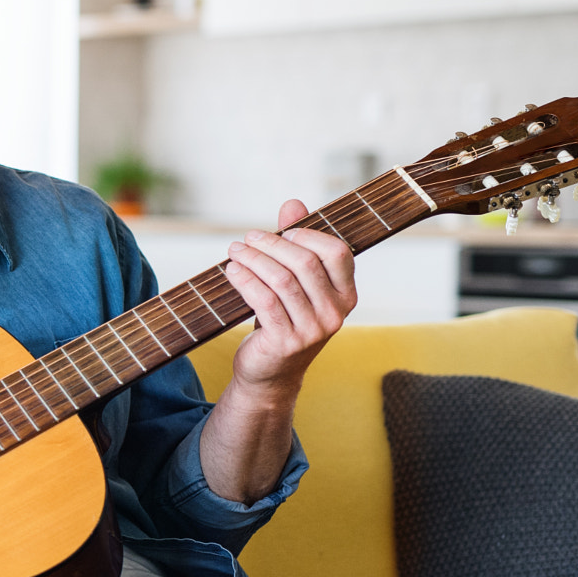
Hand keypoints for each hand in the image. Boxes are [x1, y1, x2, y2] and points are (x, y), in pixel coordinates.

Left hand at [221, 199, 356, 396]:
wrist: (270, 373)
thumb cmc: (282, 320)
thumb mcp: (293, 283)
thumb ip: (296, 244)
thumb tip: (292, 203)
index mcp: (346, 295)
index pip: (338, 252)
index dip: (309, 235)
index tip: (283, 232)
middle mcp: (336, 313)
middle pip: (305, 263)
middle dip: (272, 244)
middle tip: (247, 238)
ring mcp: (313, 330)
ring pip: (282, 280)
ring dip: (254, 259)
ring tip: (234, 250)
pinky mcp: (287, 342)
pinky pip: (264, 301)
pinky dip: (245, 281)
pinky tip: (231, 271)